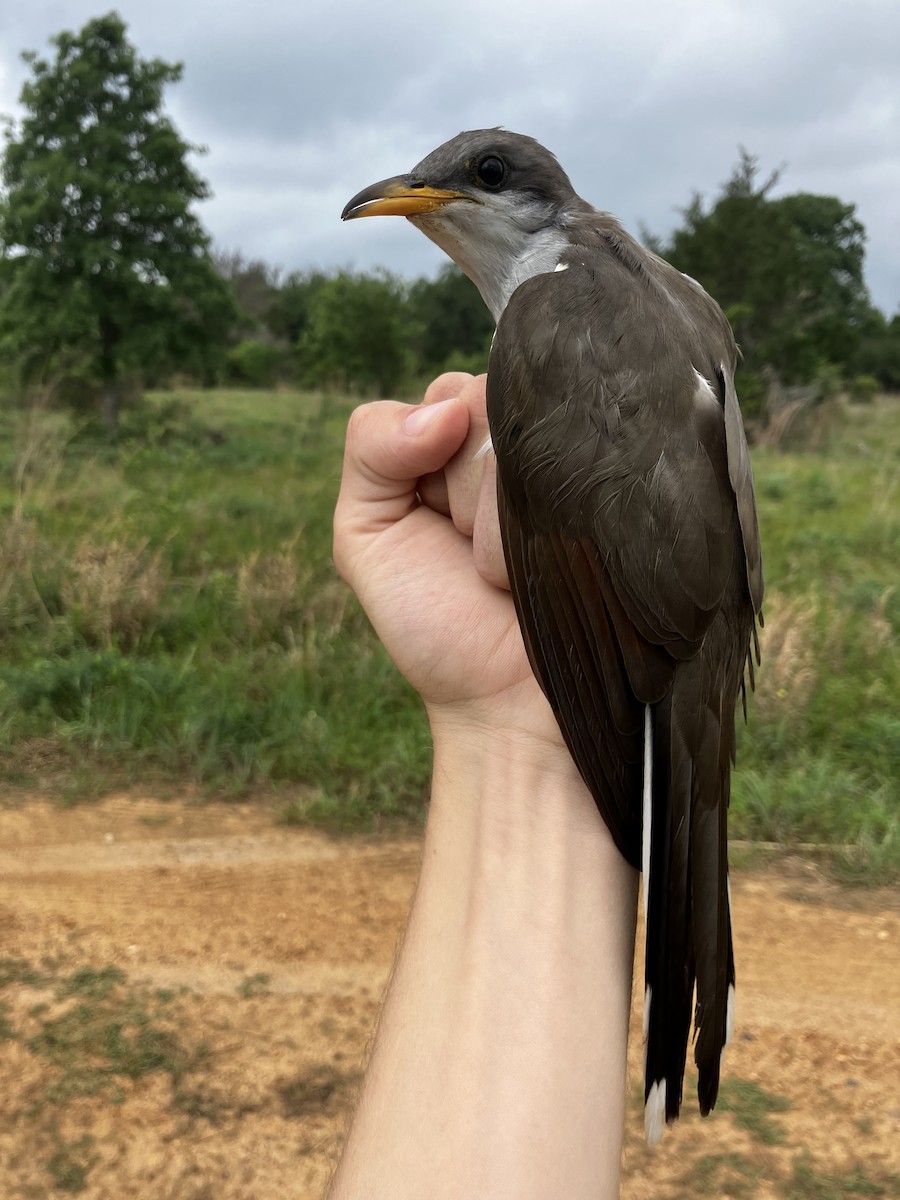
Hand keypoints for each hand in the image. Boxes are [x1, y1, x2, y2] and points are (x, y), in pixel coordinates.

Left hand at [333, 373, 564, 747]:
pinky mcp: (624, 494)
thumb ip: (371, 451)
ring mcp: (579, 465)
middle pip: (493, 403)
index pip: (450, 391)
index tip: (438, 528)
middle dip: (466, 490)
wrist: (511, 708)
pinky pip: (586, 465)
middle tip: (479, 557)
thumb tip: (444, 409)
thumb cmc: (438, 625)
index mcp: (466, 440)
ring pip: (535, 436)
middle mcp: (527, 442)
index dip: (434, 459)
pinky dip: (553, 521)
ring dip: (507, 517)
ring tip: (517, 569)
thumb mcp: (366, 535)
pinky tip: (553, 562)